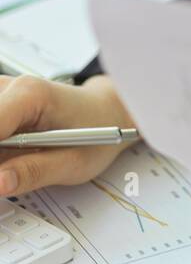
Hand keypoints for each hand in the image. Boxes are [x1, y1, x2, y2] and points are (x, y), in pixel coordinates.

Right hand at [0, 73, 138, 195]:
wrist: (106, 111)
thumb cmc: (96, 130)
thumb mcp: (73, 161)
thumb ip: (33, 172)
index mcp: (30, 95)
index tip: (2, 177)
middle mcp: (12, 87)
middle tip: (13, 175)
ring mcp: (3, 93)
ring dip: (1, 153)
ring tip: (22, 164)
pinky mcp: (0, 103)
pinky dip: (1, 149)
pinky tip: (13, 158)